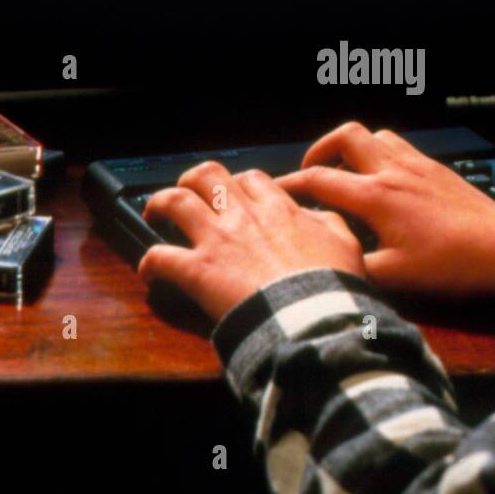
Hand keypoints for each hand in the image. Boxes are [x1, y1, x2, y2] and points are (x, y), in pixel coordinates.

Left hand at [137, 161, 365, 321]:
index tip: (237, 197)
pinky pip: (160, 257)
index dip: (239, 185)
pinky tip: (149, 271)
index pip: (252, 179)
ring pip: (175, 201)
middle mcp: (244, 217)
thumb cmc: (331, 287)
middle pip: (207, 175)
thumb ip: (328, 224)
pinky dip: (150, 263)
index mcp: (279, 209)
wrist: (314, 318)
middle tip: (189, 195)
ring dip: (160, 205)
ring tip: (155, 215)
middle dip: (193, 182)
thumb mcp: (345, 244)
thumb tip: (318, 218)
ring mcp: (218, 240)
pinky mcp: (198, 271)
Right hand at [276, 122, 494, 297]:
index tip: (273, 192)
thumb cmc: (450, 266)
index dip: (290, 185)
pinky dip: (380, 153)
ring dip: (352, 148)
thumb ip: (355, 267)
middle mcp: (393, 171)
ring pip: (374, 136)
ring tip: (345, 173)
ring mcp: (417, 166)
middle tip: (311, 175)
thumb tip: (327, 265)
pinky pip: (399, 146)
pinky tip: (383, 180)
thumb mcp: (395, 278)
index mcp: (377, 196)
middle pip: (345, 137)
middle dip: (319, 151)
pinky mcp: (436, 169)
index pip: (320, 180)